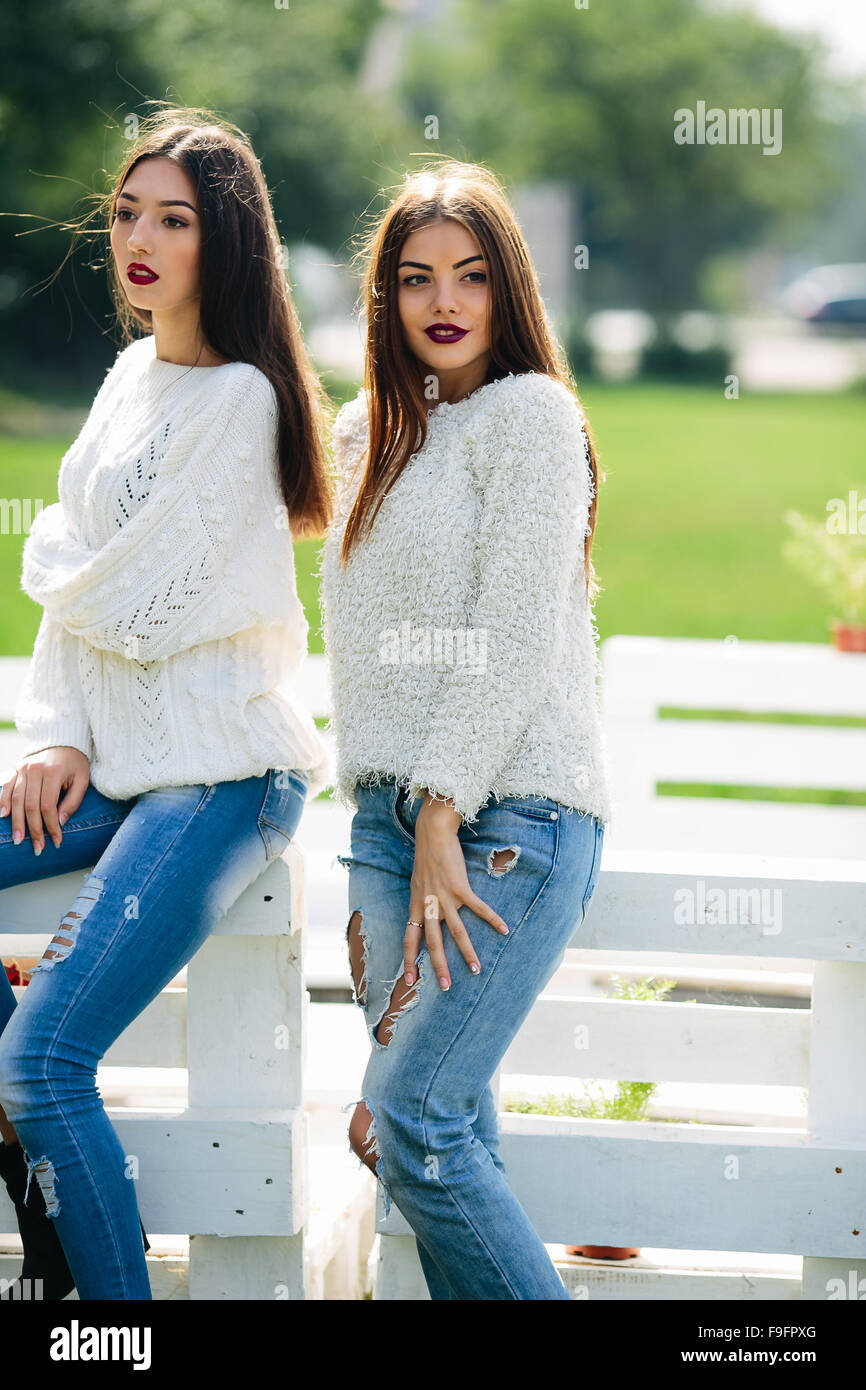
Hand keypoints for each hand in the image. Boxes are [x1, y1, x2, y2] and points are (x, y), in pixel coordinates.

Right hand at [0, 747, 90, 854]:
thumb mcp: (82, 780)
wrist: (63, 740)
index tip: (56, 841)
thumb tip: (60, 822)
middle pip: (30, 806)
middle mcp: (35, 770)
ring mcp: (23, 769)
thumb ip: (73, 801)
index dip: (51, 826)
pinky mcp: (16, 769)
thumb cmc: (75, 763)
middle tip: (37, 848)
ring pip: (16, 799)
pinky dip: (3, 801)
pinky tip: (3, 816)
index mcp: (54, 772)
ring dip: (16, 822)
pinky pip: (6, 787)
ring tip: (19, 840)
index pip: (49, 806)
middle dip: (33, 829)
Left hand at [403, 791, 508, 991]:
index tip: (408, 980)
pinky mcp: (460, 887)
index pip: (410, 938)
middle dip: (439, 966)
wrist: (432, 834)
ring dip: (467, 952)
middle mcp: (428, 905)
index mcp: (416, 905)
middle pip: (433, 942)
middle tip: (446, 987)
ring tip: (476, 969)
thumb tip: (425, 914)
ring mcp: (444, 897)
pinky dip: (492, 919)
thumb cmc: (426, 857)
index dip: (409, 959)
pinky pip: (478, 908)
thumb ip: (421, 900)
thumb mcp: (417, 883)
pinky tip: (504, 930)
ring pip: (456, 932)